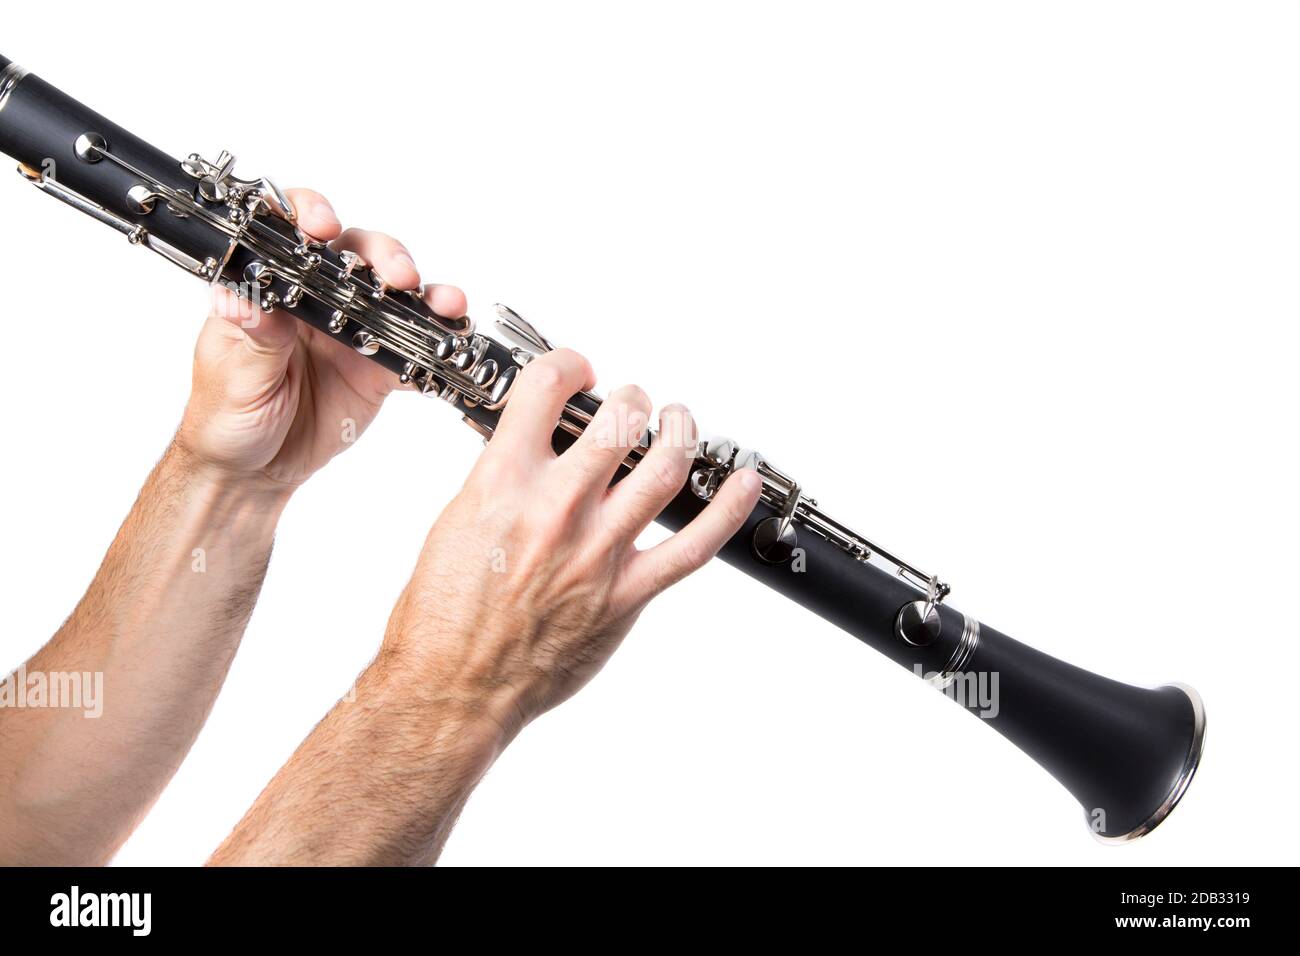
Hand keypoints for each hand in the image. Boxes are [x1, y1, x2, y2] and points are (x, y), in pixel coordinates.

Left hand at [177, 188, 467, 487]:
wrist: (254, 471)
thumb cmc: (225, 416)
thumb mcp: (234, 376)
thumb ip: (253, 336)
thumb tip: (242, 296)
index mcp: (270, 289)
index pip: (290, 231)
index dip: (310, 214)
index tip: (323, 226)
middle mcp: (314, 300)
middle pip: (356, 253)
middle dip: (383, 255)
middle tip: (397, 276)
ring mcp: (351, 331)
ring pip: (393, 294)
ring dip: (423, 292)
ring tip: (441, 303)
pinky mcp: (377, 368)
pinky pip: (413, 348)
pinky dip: (436, 343)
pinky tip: (452, 341)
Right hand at [382, 348, 762, 735]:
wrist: (452, 685)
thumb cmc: (443, 612)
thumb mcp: (455, 519)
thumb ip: (501, 476)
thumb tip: (531, 444)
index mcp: (502, 482)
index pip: (547, 388)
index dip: (570, 365)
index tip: (579, 372)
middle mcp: (555, 510)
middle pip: (620, 421)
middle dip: (633, 398)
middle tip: (634, 403)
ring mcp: (597, 552)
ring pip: (665, 469)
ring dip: (681, 432)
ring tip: (679, 422)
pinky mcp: (625, 595)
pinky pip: (694, 546)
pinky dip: (728, 509)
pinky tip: (743, 483)